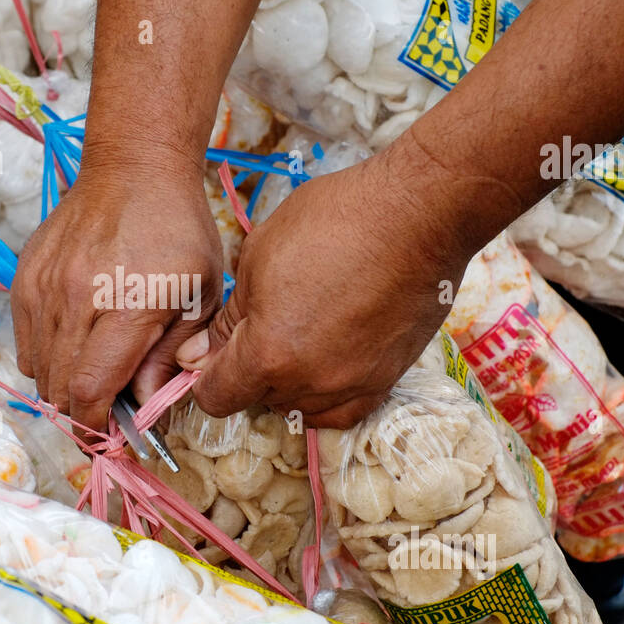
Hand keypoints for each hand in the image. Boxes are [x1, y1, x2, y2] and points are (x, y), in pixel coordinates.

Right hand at [12, 153, 223, 430]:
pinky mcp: (25, 277)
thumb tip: (147, 404)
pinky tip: (74, 348)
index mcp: (127, 305)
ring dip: (63, 388)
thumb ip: (172, 355)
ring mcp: (45, 287)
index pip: (93, 389)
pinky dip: (45, 359)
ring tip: (93, 381)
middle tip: (106, 419)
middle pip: (60, 387)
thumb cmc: (176, 231)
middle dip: (81, 416)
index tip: (113, 439)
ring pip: (38, 370)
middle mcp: (77, 298)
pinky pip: (24, 342)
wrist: (133, 169)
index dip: (99, 426)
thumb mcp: (198, 295)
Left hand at [176, 135, 478, 427]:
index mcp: (268, 354)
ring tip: (297, 335)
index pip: (216, 396)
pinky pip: (343, 410)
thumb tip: (205, 352)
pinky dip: (325, 394)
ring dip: (288, 383)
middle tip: (260, 325)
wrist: (418, 214)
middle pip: (258, 400)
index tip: (212, 352)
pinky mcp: (386, 379)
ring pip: (300, 407)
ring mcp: (352, 385)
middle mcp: (310, 383)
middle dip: (248, 371)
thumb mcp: (258, 256)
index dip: (205, 374)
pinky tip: (324, 360)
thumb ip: (229, 317)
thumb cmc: (336, 221)